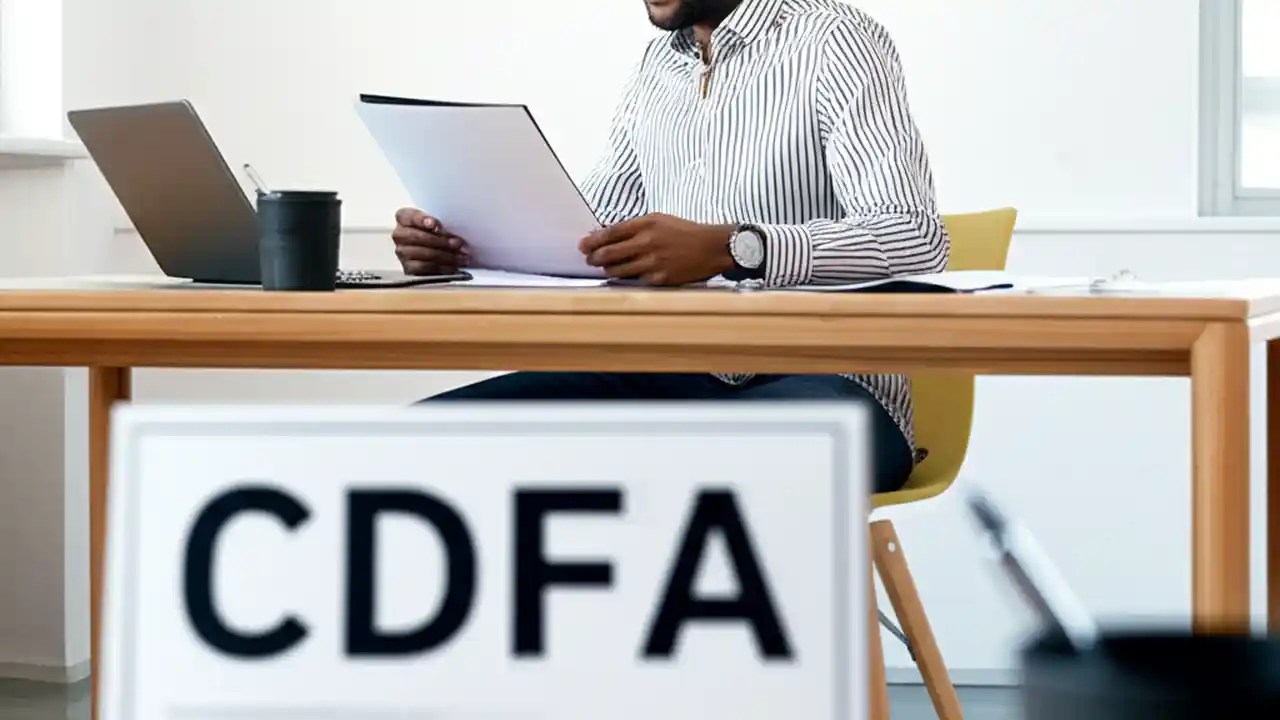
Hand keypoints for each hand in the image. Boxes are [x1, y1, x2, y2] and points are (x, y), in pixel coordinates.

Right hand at [392, 208, 469, 275]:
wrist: (435, 251)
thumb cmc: (437, 233)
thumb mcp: (438, 224)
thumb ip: (440, 225)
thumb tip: (451, 235)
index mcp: (404, 218)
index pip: (409, 216)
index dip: (422, 220)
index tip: (435, 224)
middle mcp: (400, 235)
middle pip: (417, 237)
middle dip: (440, 241)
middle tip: (457, 243)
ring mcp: (402, 252)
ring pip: (424, 253)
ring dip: (446, 256)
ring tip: (461, 257)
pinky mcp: (408, 268)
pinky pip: (426, 268)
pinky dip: (442, 267)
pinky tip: (454, 266)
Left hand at [579, 213, 735, 286]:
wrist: (712, 247)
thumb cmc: (685, 232)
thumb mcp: (660, 220)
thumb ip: (635, 227)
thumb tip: (610, 235)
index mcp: (647, 224)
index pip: (611, 232)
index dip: (593, 240)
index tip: (583, 244)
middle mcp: (648, 242)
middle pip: (609, 253)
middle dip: (594, 257)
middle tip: (588, 259)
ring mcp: (653, 262)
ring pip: (618, 270)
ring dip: (607, 270)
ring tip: (605, 268)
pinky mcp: (659, 279)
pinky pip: (635, 281)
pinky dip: (628, 278)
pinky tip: (627, 275)